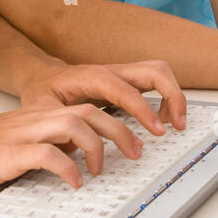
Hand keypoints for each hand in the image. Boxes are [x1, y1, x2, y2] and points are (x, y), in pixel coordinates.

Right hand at [0, 102, 147, 197]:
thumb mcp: (15, 145)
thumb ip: (43, 147)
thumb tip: (73, 160)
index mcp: (36, 116)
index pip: (85, 107)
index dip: (114, 120)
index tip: (133, 139)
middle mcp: (34, 119)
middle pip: (88, 110)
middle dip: (120, 129)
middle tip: (138, 150)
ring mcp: (22, 134)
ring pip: (74, 124)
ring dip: (98, 146)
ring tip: (105, 169)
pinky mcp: (10, 153)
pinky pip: (47, 154)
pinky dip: (67, 167)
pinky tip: (75, 182)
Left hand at [19, 59, 186, 134]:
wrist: (42, 76)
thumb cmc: (43, 90)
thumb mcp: (40, 107)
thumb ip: (55, 124)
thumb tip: (72, 147)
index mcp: (91, 76)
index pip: (125, 88)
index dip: (143, 109)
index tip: (156, 129)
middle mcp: (111, 71)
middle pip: (153, 70)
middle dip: (172, 95)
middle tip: (177, 125)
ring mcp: (121, 75)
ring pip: (159, 73)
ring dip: (173, 96)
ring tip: (175, 124)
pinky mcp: (126, 82)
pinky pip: (154, 83)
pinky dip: (166, 99)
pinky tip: (162, 120)